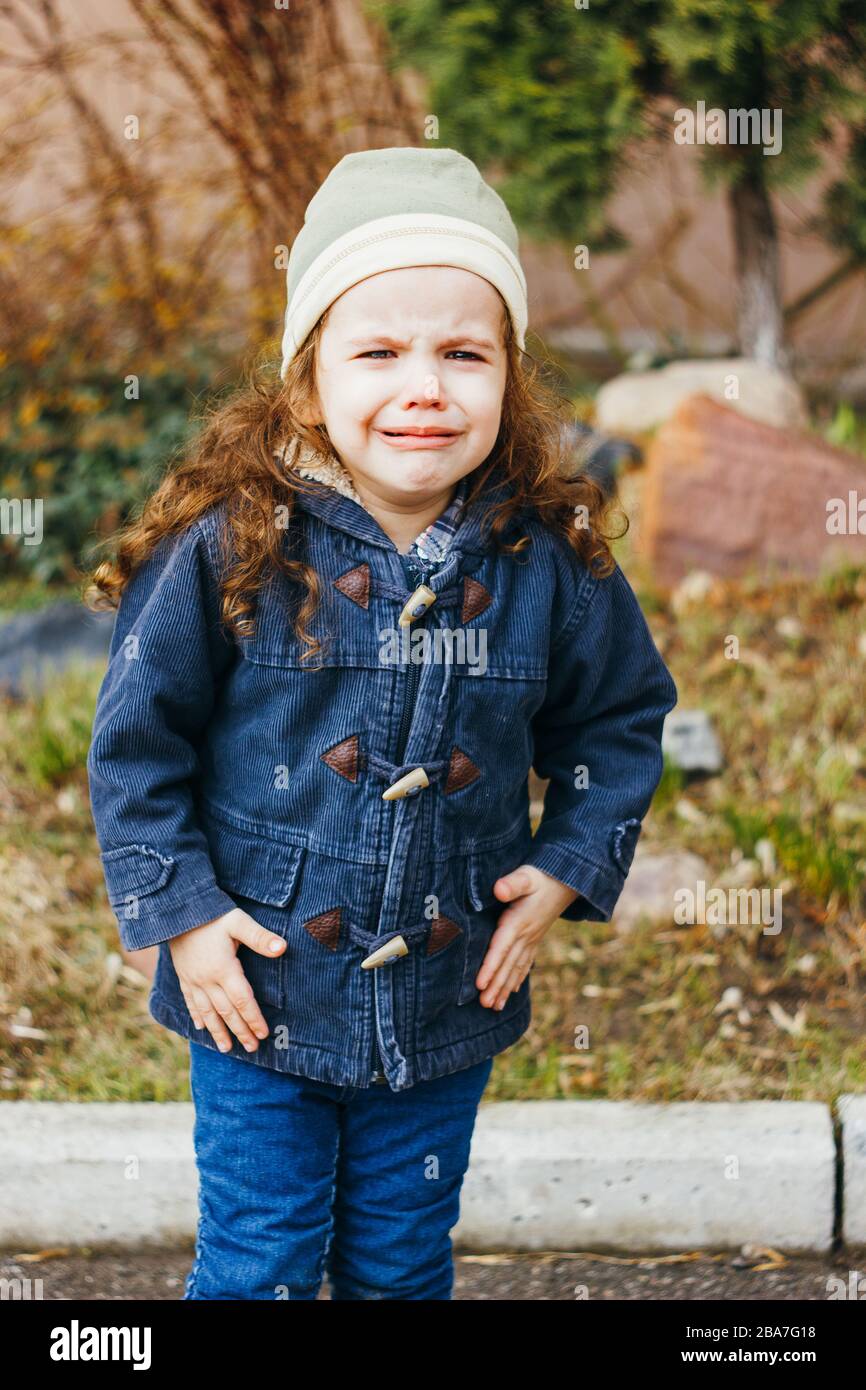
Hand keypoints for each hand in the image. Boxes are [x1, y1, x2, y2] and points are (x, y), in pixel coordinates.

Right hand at [168, 907, 286, 1053]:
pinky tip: (200, 1028)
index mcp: (224, 968)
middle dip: (240, 1031)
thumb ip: (259, 937)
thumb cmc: (212, 915)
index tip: (263, 1034)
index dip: (253, 1018)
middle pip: (226, 1011)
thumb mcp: (238, 921)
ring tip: (226, 1048)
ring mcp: (193, 980)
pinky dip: (197, 1016)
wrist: (176, 911)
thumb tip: (283, 947)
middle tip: (252, 1048)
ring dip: (218, 1031)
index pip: (242, 1000)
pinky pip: (190, 1002)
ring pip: (207, 1012)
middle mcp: (207, 979)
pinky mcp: (183, 977)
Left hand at [475, 865, 579, 1010]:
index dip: (490, 966)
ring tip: (494, 1007)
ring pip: (516, 968)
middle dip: (496, 986)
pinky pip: (525, 963)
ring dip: (505, 988)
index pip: (501, 948)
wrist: (568, 880)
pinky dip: (518, 978)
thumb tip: (499, 890)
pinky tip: (512, 990)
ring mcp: (532, 939)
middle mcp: (526, 935)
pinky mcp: (535, 939)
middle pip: (507, 964)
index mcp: (518, 922)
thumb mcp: (527, 875)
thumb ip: (513, 883)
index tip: (480, 984)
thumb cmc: (543, 876)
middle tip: (484, 1005)